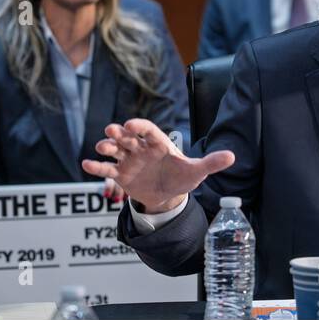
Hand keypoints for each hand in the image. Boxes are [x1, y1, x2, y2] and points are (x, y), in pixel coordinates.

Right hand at [82, 119, 234, 213]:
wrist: (168, 195)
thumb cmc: (182, 177)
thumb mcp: (197, 171)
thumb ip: (211, 162)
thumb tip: (232, 156)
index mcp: (159, 143)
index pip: (148, 130)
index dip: (140, 126)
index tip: (131, 124)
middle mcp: (141, 149)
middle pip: (128, 137)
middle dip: (119, 133)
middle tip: (111, 130)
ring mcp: (129, 161)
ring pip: (115, 151)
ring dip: (107, 147)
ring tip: (100, 147)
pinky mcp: (120, 175)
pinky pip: (107, 170)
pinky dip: (96, 167)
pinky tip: (86, 164)